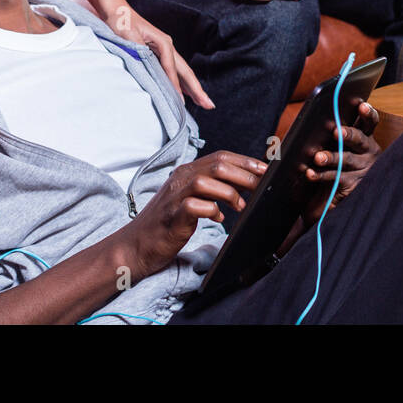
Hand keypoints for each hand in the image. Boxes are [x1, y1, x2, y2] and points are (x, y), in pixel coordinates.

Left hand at [107, 3, 213, 108]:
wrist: (117, 11)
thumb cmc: (121, 21)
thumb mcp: (129, 36)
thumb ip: (139, 51)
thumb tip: (147, 67)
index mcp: (163, 42)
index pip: (171, 68)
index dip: (175, 85)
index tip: (179, 101)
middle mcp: (168, 46)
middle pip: (185, 71)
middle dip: (197, 89)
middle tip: (209, 104)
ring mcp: (165, 49)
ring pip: (182, 71)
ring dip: (193, 87)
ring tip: (204, 101)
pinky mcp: (159, 52)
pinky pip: (174, 70)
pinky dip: (182, 82)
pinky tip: (187, 91)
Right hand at [125, 152, 267, 277]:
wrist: (136, 245)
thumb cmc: (167, 224)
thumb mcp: (191, 200)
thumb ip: (212, 191)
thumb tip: (242, 189)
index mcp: (187, 171)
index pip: (221, 157)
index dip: (246, 162)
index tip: (266, 169)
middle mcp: (180, 178)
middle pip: (219, 165)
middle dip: (246, 174)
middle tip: (263, 186)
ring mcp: (175, 195)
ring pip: (208, 180)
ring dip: (230, 193)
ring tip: (241, 207)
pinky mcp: (173, 215)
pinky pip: (195, 205)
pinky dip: (212, 210)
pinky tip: (218, 219)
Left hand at [301, 101, 381, 220]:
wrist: (346, 192)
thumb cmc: (343, 158)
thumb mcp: (345, 143)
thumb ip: (339, 129)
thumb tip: (321, 112)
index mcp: (366, 137)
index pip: (370, 122)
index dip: (368, 114)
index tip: (361, 106)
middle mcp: (367, 151)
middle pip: (359, 140)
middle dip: (348, 135)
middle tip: (337, 132)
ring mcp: (361, 168)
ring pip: (346, 160)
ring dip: (331, 157)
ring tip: (318, 157)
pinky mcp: (353, 185)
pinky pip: (335, 178)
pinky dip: (321, 175)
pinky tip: (310, 173)